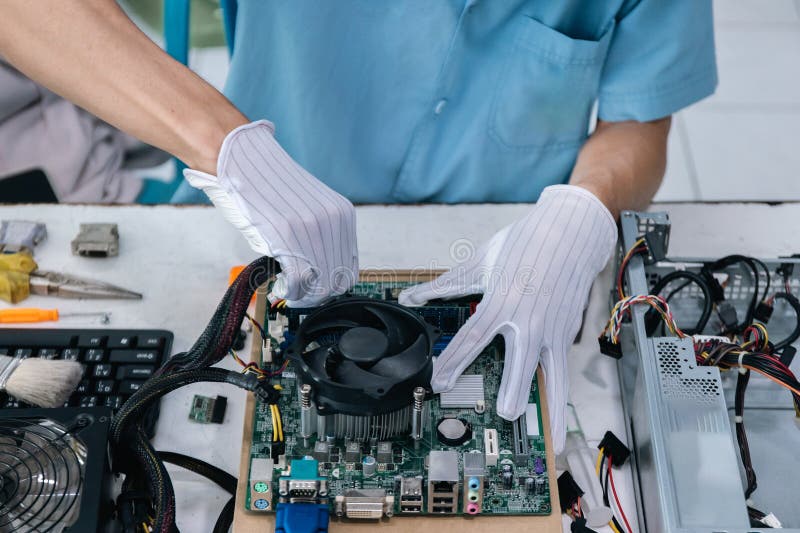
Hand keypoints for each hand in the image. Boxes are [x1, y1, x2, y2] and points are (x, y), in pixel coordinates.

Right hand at [184, 121, 357, 305]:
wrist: (241, 161)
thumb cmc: (267, 187)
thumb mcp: (305, 210)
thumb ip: (318, 236)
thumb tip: (318, 273)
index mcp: (342, 215)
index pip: (349, 268)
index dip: (331, 285)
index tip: (314, 289)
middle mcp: (334, 221)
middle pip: (338, 281)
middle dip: (317, 295)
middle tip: (298, 294)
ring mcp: (313, 227)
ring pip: (320, 284)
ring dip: (303, 295)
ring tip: (288, 288)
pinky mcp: (289, 234)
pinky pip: (300, 279)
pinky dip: (291, 291)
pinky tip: (281, 285)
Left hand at [399, 185, 615, 451]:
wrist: (571, 230)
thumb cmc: (525, 243)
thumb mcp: (481, 260)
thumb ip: (446, 284)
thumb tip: (411, 295)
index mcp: (502, 299)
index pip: (474, 337)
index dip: (454, 362)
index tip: (439, 382)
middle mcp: (529, 318)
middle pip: (520, 359)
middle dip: (511, 388)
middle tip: (502, 413)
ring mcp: (551, 328)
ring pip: (549, 371)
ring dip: (544, 401)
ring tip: (539, 429)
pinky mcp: (566, 332)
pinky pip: (562, 371)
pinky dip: (561, 398)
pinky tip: (558, 421)